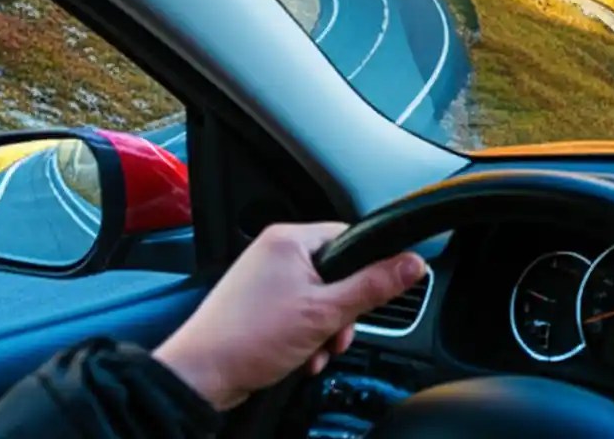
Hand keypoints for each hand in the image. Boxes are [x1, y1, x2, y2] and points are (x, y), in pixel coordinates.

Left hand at [153, 222, 425, 410]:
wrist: (200, 376)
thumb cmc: (249, 338)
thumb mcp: (326, 312)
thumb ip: (374, 286)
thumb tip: (413, 264)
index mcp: (290, 239)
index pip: (351, 237)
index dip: (370, 268)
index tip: (378, 293)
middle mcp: (276, 252)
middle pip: (338, 272)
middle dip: (344, 311)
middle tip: (338, 331)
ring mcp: (265, 279)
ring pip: (321, 298)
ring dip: (327, 329)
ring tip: (316, 349)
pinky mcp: (259, 304)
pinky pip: (300, 312)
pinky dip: (308, 335)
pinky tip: (302, 355)